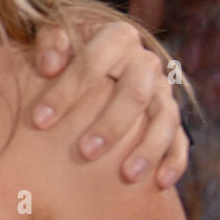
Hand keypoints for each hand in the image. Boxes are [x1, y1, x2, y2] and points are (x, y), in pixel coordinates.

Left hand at [31, 19, 187, 187]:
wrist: (95, 58)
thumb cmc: (67, 51)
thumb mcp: (55, 37)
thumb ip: (50, 44)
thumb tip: (49, 66)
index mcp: (117, 36)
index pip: (92, 64)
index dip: (65, 92)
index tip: (39, 121)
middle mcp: (145, 61)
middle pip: (135, 94)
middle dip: (111, 125)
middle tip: (85, 152)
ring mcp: (162, 89)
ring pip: (163, 119)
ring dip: (147, 148)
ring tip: (127, 175)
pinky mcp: (172, 116)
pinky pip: (180, 139)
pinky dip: (173, 160)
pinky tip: (158, 182)